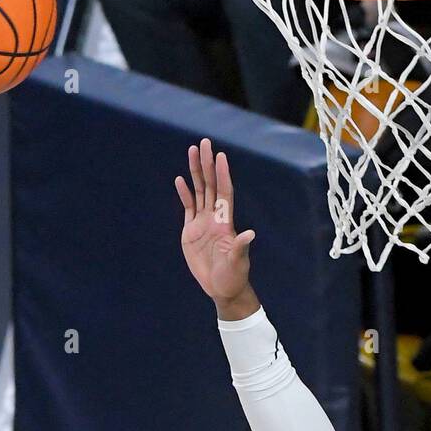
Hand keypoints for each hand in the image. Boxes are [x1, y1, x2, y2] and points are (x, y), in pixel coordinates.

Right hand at [175, 138, 256, 304]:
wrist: (222, 288)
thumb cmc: (233, 276)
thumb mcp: (238, 262)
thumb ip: (240, 247)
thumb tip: (250, 234)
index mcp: (225, 222)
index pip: (223, 192)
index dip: (222, 174)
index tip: (220, 156)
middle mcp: (214, 217)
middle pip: (210, 184)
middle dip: (207, 164)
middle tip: (204, 142)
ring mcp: (202, 222)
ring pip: (198, 191)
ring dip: (195, 171)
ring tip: (192, 151)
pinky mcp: (191, 231)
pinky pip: (187, 207)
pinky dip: (184, 193)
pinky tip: (180, 179)